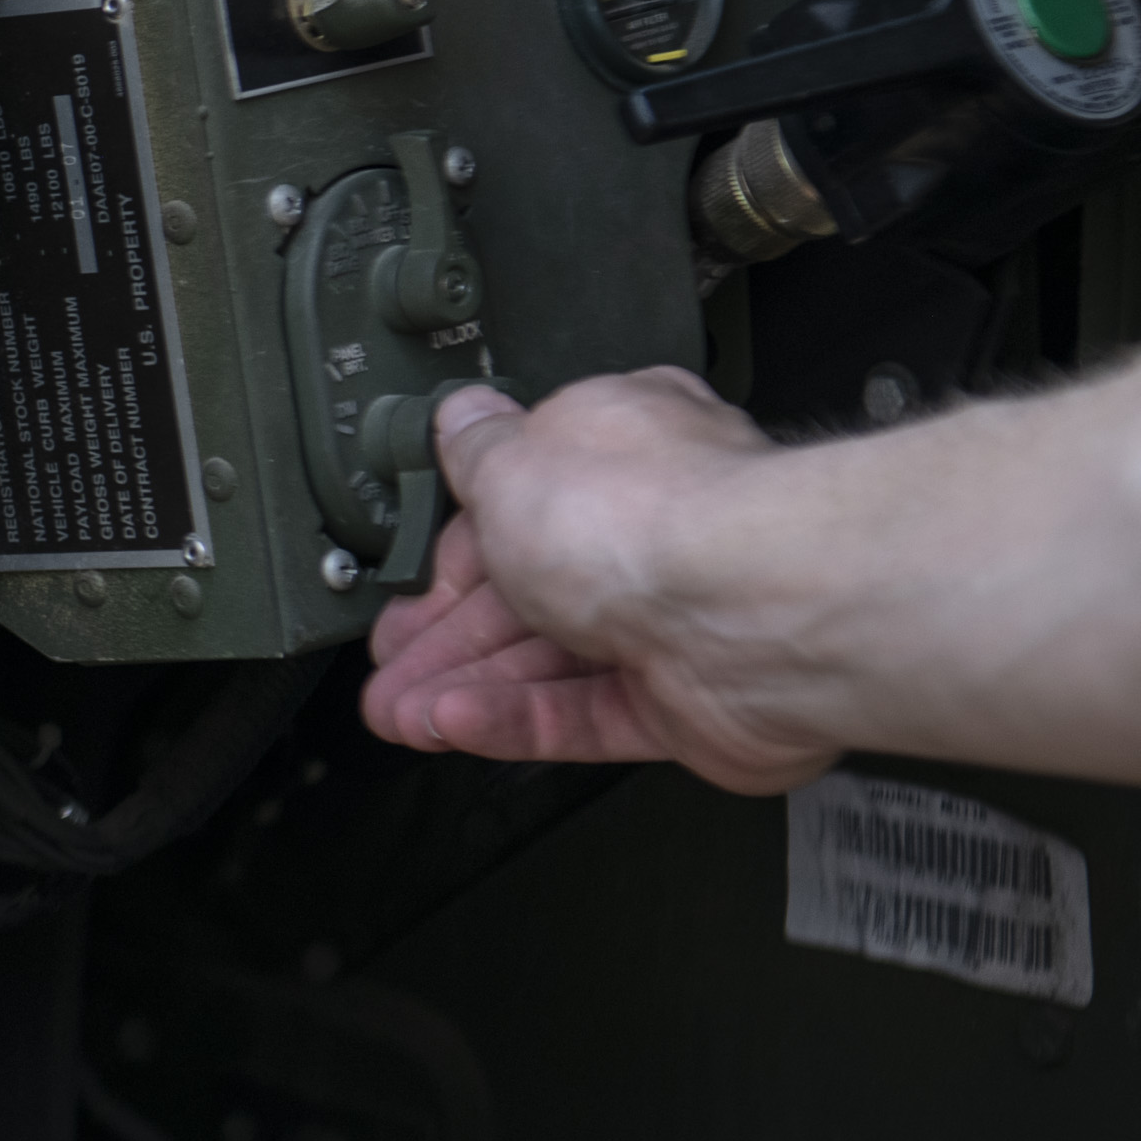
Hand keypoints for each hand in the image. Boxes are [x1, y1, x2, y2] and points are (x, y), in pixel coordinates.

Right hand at [362, 370, 842, 794]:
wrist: (750, 610)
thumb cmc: (650, 514)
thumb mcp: (514, 459)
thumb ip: (478, 449)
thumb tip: (460, 417)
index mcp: (622, 445)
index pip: (521, 496)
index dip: (454, 545)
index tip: (409, 583)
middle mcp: (656, 527)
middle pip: (532, 587)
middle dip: (448, 633)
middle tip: (390, 666)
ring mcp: (676, 618)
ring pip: (552, 659)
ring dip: (468, 685)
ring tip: (400, 714)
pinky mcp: (686, 702)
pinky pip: (586, 714)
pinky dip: (519, 719)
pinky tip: (458, 723)